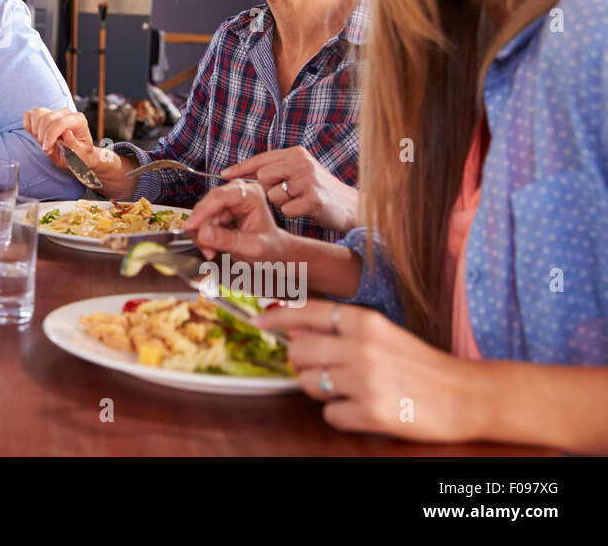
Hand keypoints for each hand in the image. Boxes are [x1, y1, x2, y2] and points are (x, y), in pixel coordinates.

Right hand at [22, 106, 131, 195]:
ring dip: (36, 130)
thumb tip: (66, 135)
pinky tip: (37, 136)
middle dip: (43, 135)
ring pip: (37, 114)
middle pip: (46, 116)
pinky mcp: (46, 118)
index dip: (51, 135)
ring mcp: (56, 114)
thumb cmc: (84, 161)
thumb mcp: (82, 161)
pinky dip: (30, 125)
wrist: (81, 160)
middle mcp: (68, 114)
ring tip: (45, 144)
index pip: (59, 121)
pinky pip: (31, 116)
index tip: (47, 149)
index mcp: (78, 121)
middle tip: (48, 150)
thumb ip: (74, 148)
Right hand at [184, 179, 293, 263]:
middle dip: (202, 228)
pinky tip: (211, 248)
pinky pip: (202, 222)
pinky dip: (203, 237)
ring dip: (201, 235)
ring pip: (202, 214)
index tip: (191, 226)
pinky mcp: (219, 211)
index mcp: (251, 195)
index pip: (220, 197)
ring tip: (211, 252)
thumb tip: (203, 234)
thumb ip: (229, 241)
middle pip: (208, 205)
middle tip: (206, 249)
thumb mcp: (253, 248)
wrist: (273, 252)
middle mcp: (237, 193)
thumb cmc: (270, 248)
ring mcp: (227, 201)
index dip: (203, 211)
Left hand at [221, 146, 358, 232]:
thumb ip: (278, 168)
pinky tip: (305, 209)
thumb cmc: (320, 190)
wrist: (351, 206)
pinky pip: (286, 210)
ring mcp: (308, 180)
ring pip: (273, 195)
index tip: (224, 174)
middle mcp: (302, 163)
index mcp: (296, 153)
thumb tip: (246, 172)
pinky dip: (292, 213)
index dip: (241, 167)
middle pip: (263, 176)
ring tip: (299, 200)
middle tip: (285, 192)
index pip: (261, 158)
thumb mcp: (300, 171)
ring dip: (282, 202)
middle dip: (268, 188)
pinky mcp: (313, 199)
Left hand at [255, 300, 479, 441]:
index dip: (278, 317)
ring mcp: (366, 381)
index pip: (308, 312)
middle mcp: (362, 348)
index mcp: (367, 322)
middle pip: (299, 352)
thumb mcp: (383, 334)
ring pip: (309, 383)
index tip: (259, 322)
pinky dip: (342, 415)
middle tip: (322, 369)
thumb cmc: (421, 364)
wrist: (467, 396)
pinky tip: (364, 409)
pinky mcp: (372, 413)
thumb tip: (293, 327)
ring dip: (321, 389)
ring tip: (350, 389)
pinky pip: (330, 415)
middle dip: (302, 362)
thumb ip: (340, 330)